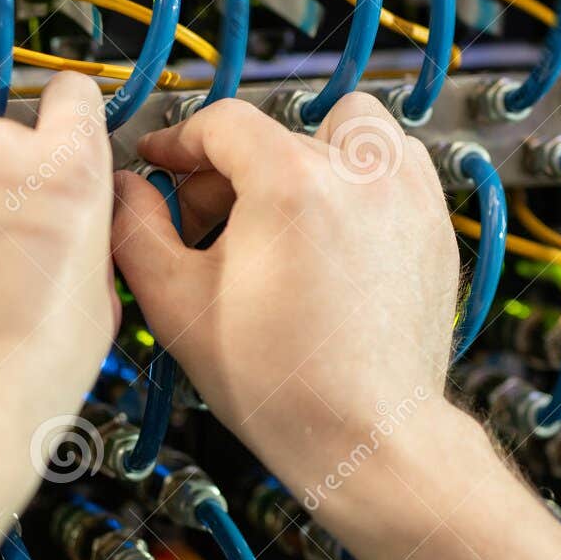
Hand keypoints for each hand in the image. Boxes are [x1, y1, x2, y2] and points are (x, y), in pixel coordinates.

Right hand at [111, 93, 461, 498]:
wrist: (369, 437)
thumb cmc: (278, 383)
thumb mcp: (177, 303)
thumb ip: (135, 228)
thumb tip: (126, 187)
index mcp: (292, 180)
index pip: (223, 122)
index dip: (179, 142)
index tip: (160, 164)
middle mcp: (360, 171)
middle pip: (278, 132)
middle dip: (235, 169)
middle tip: (209, 227)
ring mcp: (408, 194)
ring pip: (352, 131)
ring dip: (310, 156)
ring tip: (281, 219)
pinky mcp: (434, 224)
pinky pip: (394, 167)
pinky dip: (359, 182)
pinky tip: (330, 237)